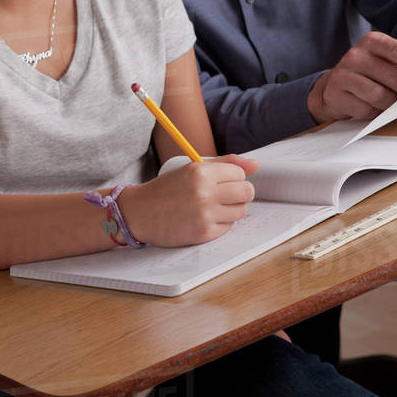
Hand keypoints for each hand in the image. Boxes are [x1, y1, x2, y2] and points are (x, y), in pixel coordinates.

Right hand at [120, 154, 257, 247]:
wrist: (141, 212)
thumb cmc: (168, 188)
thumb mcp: (192, 168)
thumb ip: (225, 164)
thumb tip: (256, 164)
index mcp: (201, 171)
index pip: (240, 173)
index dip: (235, 178)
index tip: (224, 182)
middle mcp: (204, 191)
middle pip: (247, 192)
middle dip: (240, 194)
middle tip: (225, 195)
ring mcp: (205, 213)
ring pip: (241, 211)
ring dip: (231, 210)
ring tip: (213, 207)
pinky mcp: (204, 233)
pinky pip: (228, 227)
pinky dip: (221, 224)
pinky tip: (205, 219)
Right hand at [307, 31, 396, 124]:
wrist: (334, 86)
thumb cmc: (368, 74)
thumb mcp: (385, 62)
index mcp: (372, 41)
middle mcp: (356, 55)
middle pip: (395, 76)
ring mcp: (344, 74)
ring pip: (381, 96)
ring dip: (394, 105)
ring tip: (396, 104)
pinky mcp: (336, 95)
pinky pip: (366, 109)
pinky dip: (375, 113)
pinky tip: (375, 109)